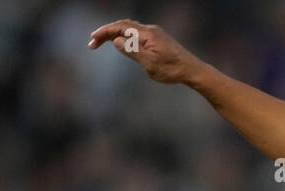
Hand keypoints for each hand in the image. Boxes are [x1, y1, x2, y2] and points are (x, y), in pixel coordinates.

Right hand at [88, 20, 203, 85]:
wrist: (193, 71)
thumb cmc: (172, 70)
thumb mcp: (149, 63)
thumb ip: (131, 51)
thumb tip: (116, 40)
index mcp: (147, 34)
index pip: (120, 27)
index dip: (104, 32)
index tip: (92, 40)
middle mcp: (150, 30)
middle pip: (123, 26)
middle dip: (107, 32)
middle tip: (93, 43)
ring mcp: (155, 34)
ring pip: (130, 29)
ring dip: (116, 34)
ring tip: (103, 43)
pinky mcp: (159, 40)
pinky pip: (138, 34)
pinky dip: (126, 37)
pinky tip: (122, 45)